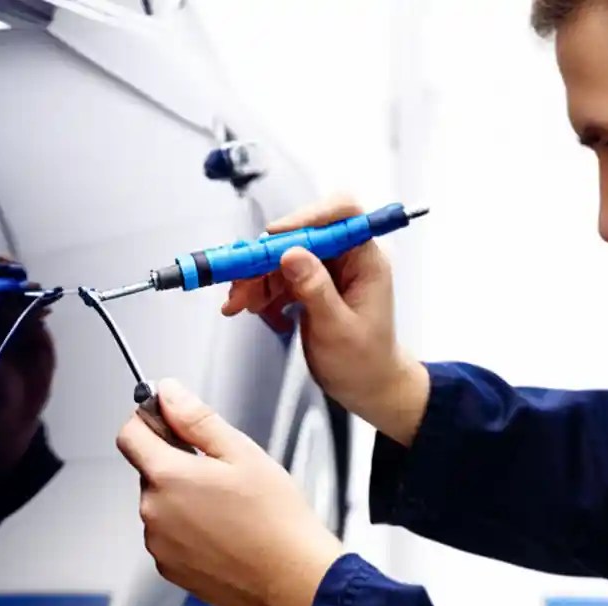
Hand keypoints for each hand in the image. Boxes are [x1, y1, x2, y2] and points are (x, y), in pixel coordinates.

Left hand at [116, 379, 342, 605]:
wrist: (294, 581)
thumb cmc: (276, 521)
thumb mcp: (241, 453)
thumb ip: (197, 419)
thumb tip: (169, 393)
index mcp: (167, 477)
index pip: (130, 434)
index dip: (148, 420)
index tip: (170, 421)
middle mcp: (153, 511)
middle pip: (149, 470)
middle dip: (176, 463)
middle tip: (220, 472)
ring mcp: (159, 544)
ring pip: (160, 504)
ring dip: (183, 498)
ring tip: (227, 508)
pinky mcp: (169, 568)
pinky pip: (168, 535)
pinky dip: (188, 530)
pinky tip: (223, 533)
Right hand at [221, 195, 428, 445]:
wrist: (366, 388)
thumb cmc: (365, 362)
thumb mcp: (337, 328)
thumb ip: (315, 289)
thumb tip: (292, 254)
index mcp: (366, 260)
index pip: (341, 214)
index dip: (306, 217)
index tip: (274, 236)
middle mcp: (347, 259)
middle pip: (300, 236)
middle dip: (266, 258)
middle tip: (240, 281)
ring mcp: (327, 271)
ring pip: (282, 258)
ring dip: (256, 278)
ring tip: (240, 304)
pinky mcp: (309, 285)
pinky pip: (278, 276)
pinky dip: (260, 291)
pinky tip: (254, 309)